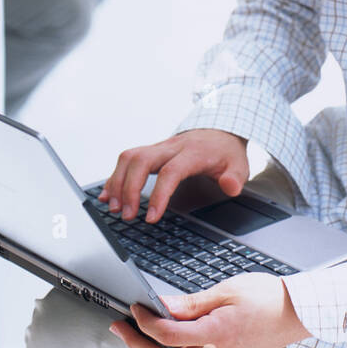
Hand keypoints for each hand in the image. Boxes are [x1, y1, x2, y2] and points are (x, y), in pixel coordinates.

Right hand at [101, 128, 248, 222]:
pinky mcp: (151, 151)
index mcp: (192, 152)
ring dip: (117, 181)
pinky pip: (128, 159)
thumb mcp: (239, 165)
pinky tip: (107, 194)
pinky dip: (114, 176)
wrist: (219, 130)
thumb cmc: (225, 151)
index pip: (171, 171)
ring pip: (130, 157)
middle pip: (141, 160)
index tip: (150, 217)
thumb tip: (229, 186)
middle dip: (128, 188)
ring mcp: (159, 147)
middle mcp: (171, 147)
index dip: (158, 194)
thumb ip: (235, 177)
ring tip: (113, 207)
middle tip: (126, 214)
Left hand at [109, 272, 310, 347]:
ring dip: (154, 346)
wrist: (299, 314)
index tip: (134, 307)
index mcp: (215, 335)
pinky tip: (170, 329)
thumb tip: (162, 307)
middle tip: (118, 327)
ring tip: (138, 326)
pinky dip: (175, 345)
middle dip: (137, 344)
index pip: (167, 337)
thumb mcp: (227, 291)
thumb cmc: (268, 297)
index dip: (144, 323)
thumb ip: (192, 304)